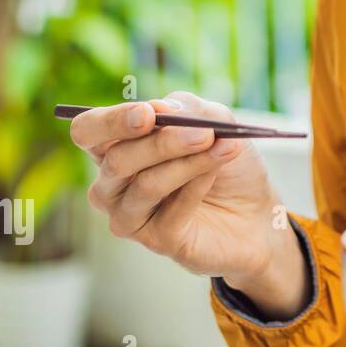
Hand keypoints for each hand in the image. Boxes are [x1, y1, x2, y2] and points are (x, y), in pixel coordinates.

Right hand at [75, 91, 308, 318]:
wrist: (257, 212)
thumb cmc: (227, 165)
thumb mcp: (217, 124)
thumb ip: (189, 110)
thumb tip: (160, 106)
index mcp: (115, 147)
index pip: (88, 131)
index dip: (112, 121)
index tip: (148, 114)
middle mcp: (112, 183)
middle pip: (116, 159)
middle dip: (163, 142)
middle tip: (205, 132)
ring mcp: (130, 216)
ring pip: (146, 185)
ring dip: (188, 163)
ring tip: (226, 147)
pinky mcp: (156, 240)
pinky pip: (172, 211)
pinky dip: (199, 186)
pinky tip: (217, 174)